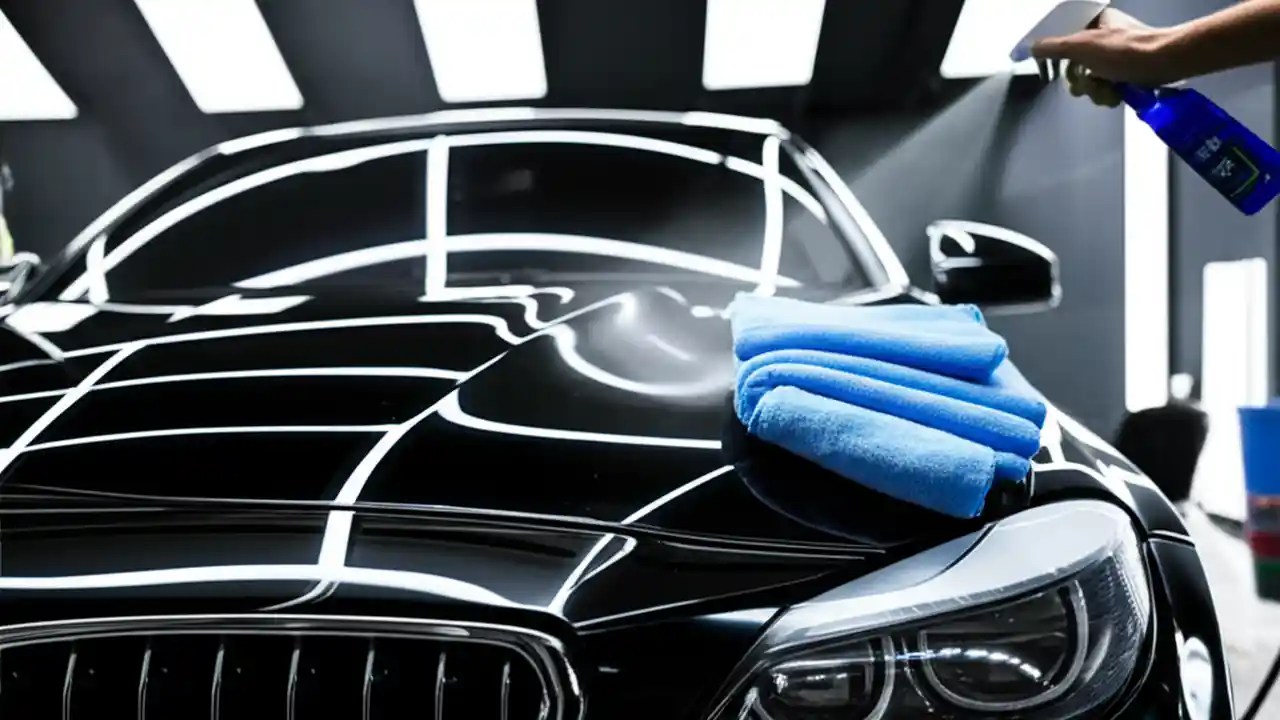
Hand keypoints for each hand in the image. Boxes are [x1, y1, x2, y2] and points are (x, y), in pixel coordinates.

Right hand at [1032, 8, 1181, 106]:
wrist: (1166, 64)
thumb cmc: (1125, 51)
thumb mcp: (1081, 46)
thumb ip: (1051, 47)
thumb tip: (1030, 48)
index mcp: (1095, 20)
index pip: (1064, 36)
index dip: (1058, 55)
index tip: (1056, 68)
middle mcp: (1105, 35)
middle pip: (1074, 63)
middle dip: (1080, 79)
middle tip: (1086, 82)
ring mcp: (1116, 55)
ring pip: (1090, 78)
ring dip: (1094, 90)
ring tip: (1107, 89)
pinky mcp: (1127, 72)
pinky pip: (1105, 86)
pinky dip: (1108, 93)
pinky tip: (1116, 94)